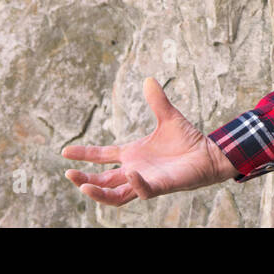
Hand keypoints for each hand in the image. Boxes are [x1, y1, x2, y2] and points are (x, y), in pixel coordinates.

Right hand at [62, 77, 237, 206]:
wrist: (209, 154)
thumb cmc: (188, 140)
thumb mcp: (169, 116)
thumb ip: (157, 101)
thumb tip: (148, 79)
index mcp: (132, 154)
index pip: (102, 156)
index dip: (83, 154)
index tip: (64, 151)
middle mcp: (134, 170)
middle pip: (101, 180)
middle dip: (83, 178)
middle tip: (69, 173)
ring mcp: (145, 180)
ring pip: (115, 195)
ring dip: (98, 192)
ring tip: (83, 185)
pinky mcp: (160, 186)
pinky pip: (143, 191)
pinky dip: (135, 183)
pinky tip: (130, 173)